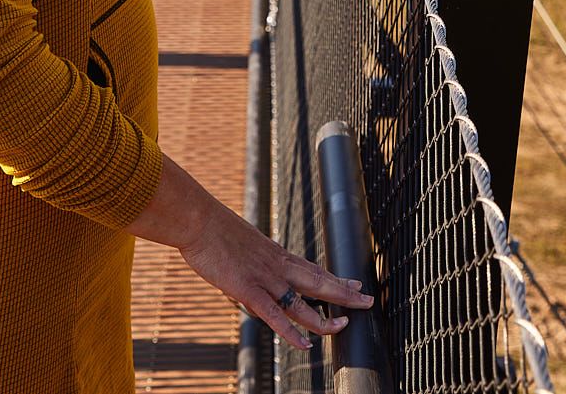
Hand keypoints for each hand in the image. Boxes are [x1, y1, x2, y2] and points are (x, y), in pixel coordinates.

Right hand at [178, 209, 369, 351]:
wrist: (198, 220)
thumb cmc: (213, 229)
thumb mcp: (243, 242)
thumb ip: (253, 257)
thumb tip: (252, 264)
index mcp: (276, 254)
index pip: (313, 268)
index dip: (335, 278)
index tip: (354, 282)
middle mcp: (277, 266)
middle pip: (318, 282)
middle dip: (345, 293)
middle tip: (367, 300)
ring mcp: (265, 279)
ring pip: (302, 303)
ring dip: (324, 317)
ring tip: (343, 327)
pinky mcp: (248, 290)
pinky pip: (275, 315)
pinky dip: (292, 332)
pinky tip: (305, 344)